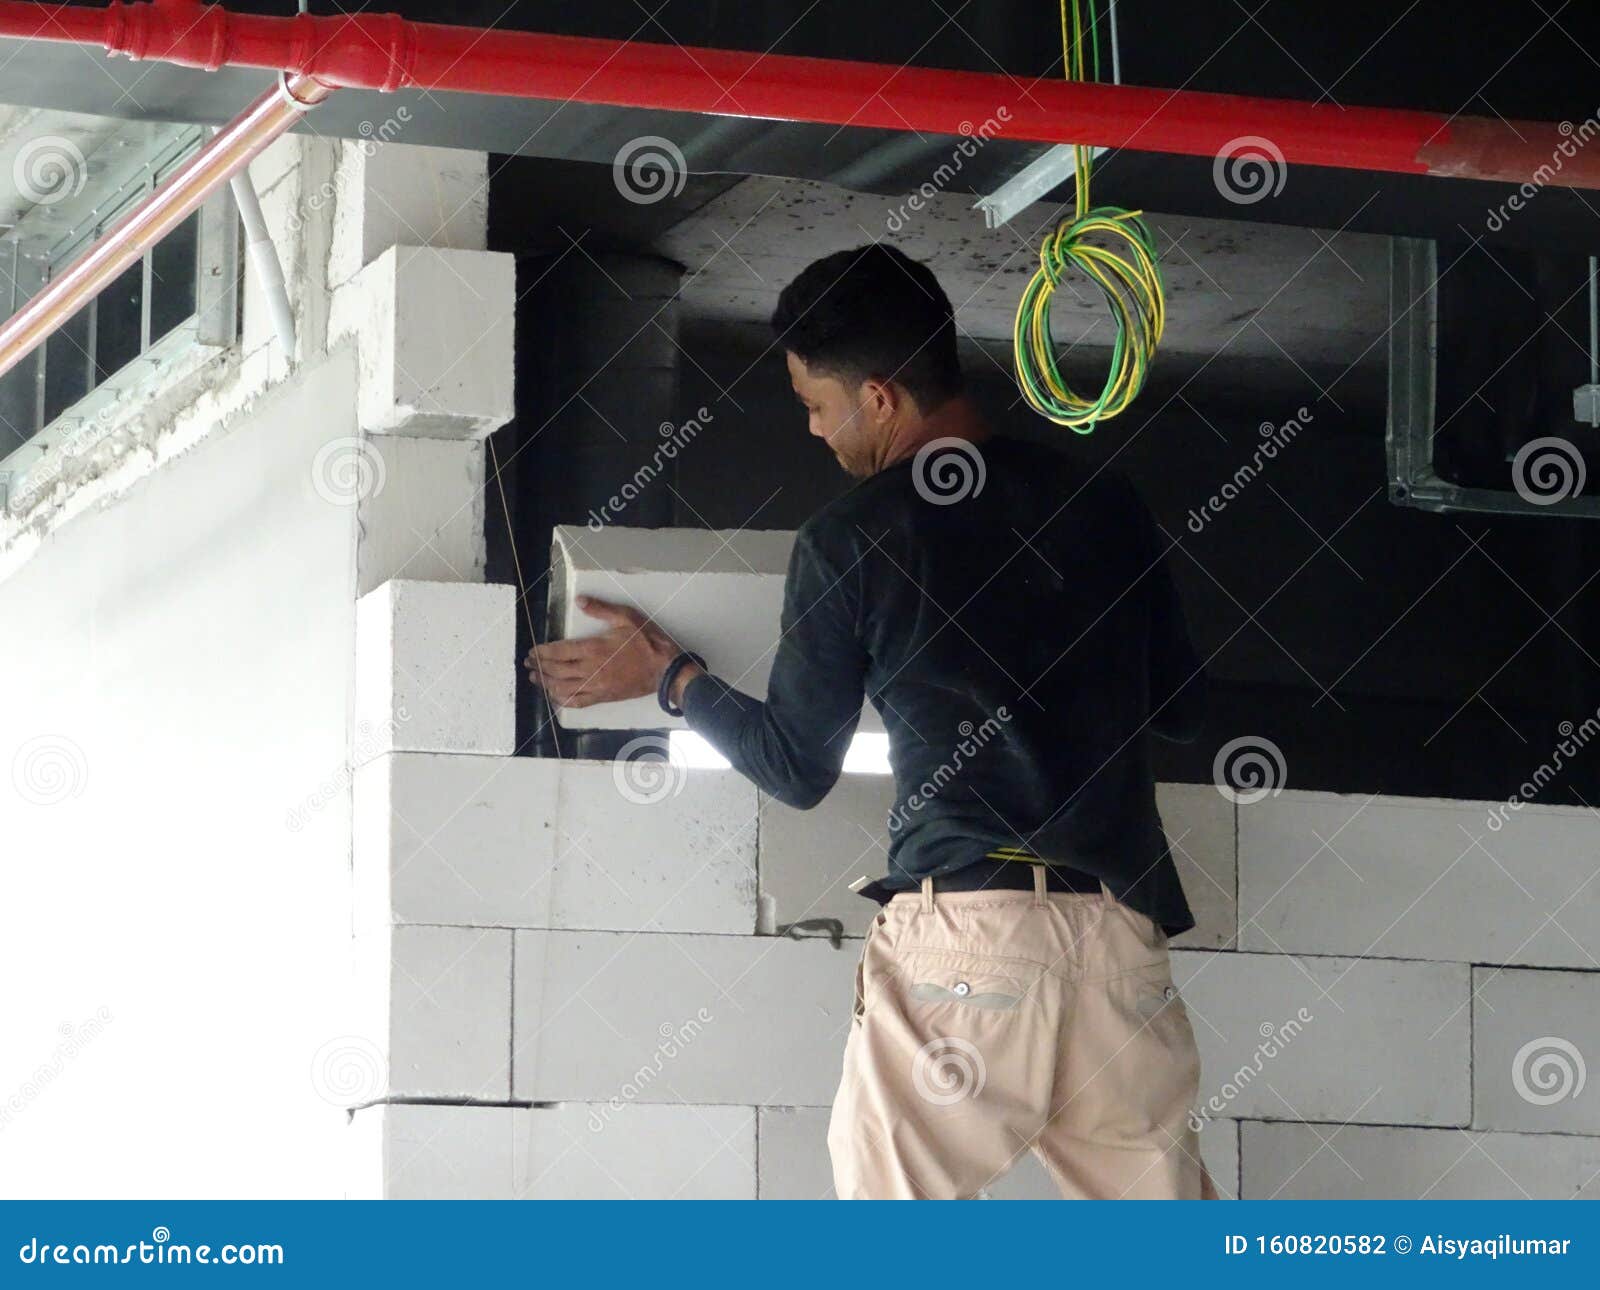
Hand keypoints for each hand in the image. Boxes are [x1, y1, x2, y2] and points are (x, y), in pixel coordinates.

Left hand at [525, 595, 686, 709]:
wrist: (665, 670)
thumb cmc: (647, 642)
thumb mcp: (627, 618)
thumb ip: (601, 609)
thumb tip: (579, 601)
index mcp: (594, 649)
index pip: (559, 651)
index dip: (542, 652)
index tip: (532, 651)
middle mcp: (591, 670)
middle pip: (556, 671)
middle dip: (539, 667)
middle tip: (528, 663)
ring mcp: (596, 686)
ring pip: (563, 688)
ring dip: (546, 683)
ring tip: (535, 678)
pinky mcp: (603, 697)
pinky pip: (577, 702)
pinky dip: (563, 699)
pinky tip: (555, 696)